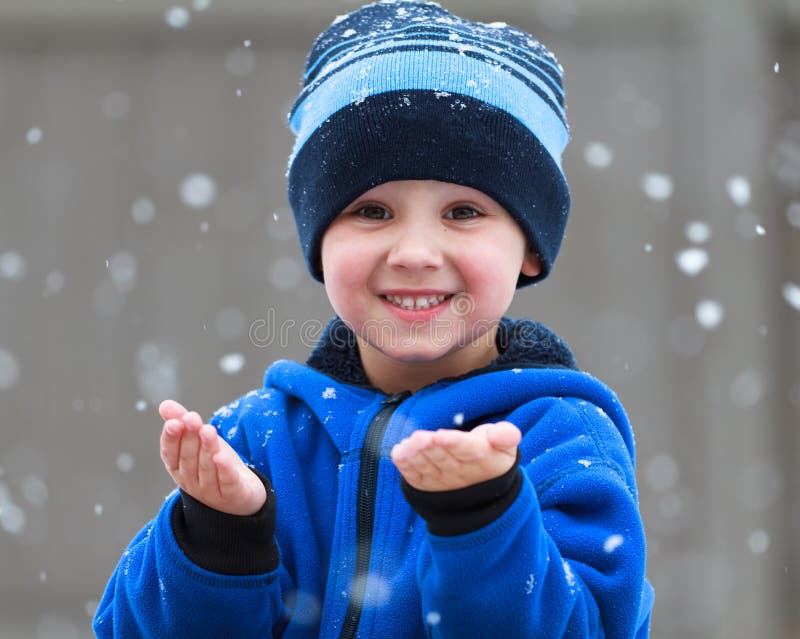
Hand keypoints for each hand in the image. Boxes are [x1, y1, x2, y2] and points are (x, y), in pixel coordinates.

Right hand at [158, 399, 266, 515]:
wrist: (241, 496)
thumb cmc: (216, 465)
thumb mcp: (200, 442)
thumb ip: (183, 423)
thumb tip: (165, 405)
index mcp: (179, 469)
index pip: (170, 454)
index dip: (171, 439)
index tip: (174, 422)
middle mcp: (191, 482)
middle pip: (188, 460)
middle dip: (190, 438)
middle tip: (193, 418)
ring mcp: (210, 491)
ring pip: (206, 469)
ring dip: (206, 449)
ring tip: (208, 430)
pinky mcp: (232, 495)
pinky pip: (226, 482)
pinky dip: (223, 470)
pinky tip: (222, 457)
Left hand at [390, 421, 520, 491]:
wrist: (481, 493)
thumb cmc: (490, 457)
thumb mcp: (504, 447)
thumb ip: (505, 436)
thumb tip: (511, 432)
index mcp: (480, 459)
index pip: (466, 450)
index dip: (453, 443)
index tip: (441, 435)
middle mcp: (459, 473)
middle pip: (443, 458)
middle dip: (430, 448)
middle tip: (420, 437)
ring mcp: (441, 481)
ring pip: (427, 467)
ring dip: (416, 457)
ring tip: (408, 444)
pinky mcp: (425, 485)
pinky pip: (414, 477)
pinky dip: (405, 466)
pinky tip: (398, 453)